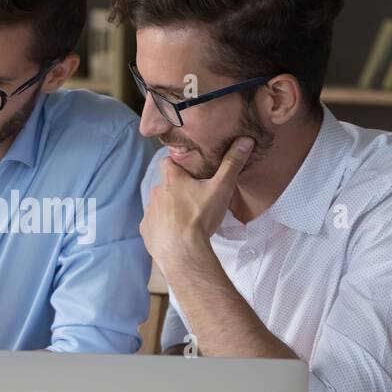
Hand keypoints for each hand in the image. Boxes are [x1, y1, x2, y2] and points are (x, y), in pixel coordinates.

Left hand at [141, 136, 253, 271]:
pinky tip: (175, 233)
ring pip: (159, 204)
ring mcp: (149, 211)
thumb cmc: (200, 217)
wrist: (182, 252)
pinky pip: (153, 224)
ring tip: (186, 218)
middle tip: (194, 197)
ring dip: (169, 208)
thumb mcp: (221, 188)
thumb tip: (245, 139)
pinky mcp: (146, 230)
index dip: (177, 163)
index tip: (189, 169)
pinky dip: (162, 226)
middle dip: (176, 188)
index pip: (168, 161)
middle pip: (165, 185)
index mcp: (172, 179)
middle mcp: (156, 191)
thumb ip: (232, 164)